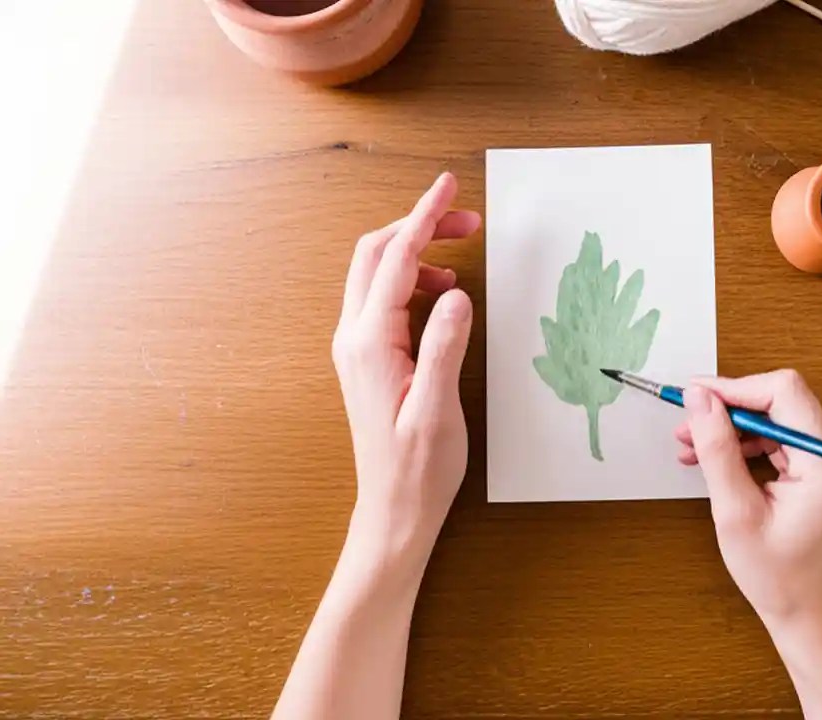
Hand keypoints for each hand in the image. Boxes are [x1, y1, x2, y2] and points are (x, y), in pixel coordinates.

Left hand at [332, 172, 480, 565]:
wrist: (393, 511)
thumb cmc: (418, 469)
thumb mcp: (438, 409)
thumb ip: (446, 348)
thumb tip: (457, 294)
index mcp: (370, 344)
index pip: (395, 261)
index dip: (423, 217)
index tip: (448, 184)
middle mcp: (354, 338)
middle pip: (376, 255)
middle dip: (418, 225)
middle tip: (466, 218)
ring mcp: (357, 347)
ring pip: (378, 273)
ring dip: (416, 251)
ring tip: (462, 254)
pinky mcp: (368, 358)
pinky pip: (385, 299)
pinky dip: (414, 279)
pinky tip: (444, 294)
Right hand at [675, 370, 821, 630]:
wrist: (811, 615)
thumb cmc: (778, 577)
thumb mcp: (736, 513)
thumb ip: (717, 449)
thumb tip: (699, 399)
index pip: (783, 393)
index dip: (734, 388)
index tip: (694, 395)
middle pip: (782, 402)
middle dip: (730, 409)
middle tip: (686, 424)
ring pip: (781, 419)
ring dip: (736, 428)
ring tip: (693, 445)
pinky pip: (789, 440)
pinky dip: (753, 444)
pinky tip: (720, 458)